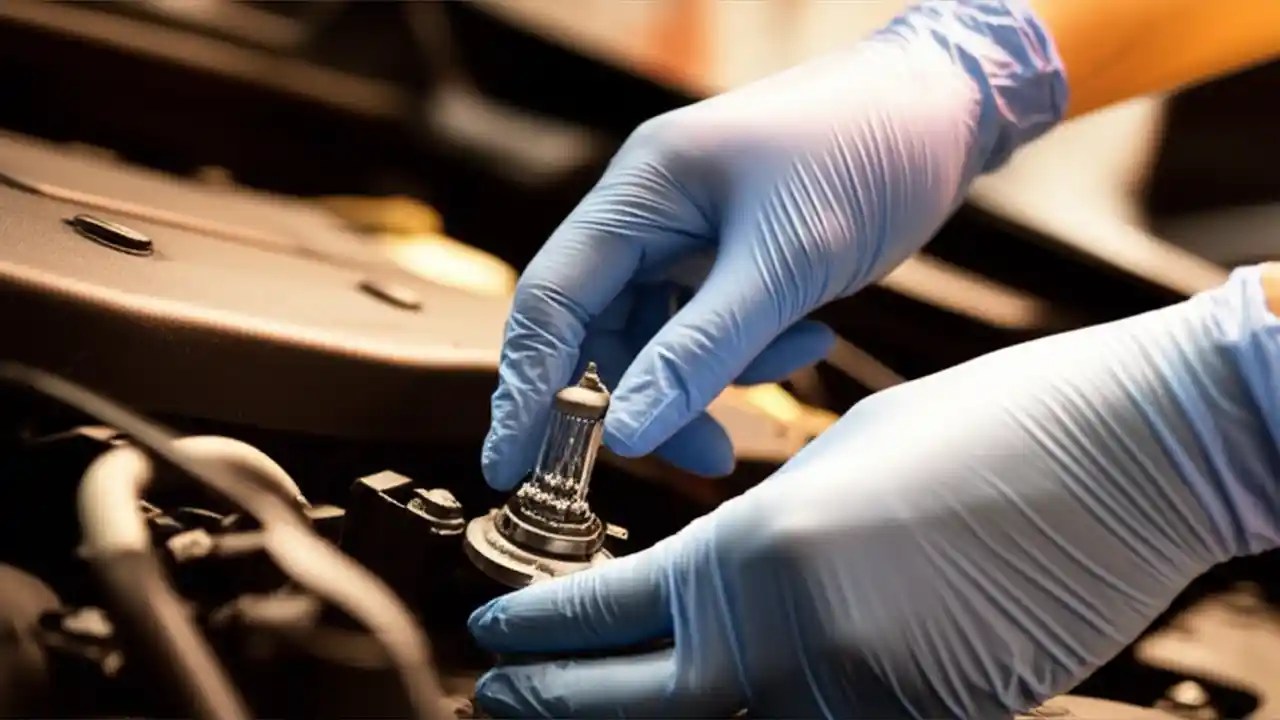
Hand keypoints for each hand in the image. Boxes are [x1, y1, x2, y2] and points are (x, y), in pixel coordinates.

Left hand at [470, 266, 1279, 717]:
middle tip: (500, 693)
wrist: (1122, 454)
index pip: (608, 612)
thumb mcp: (832, 463)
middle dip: (556, 700)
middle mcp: (792, 641)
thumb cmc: (983, 428)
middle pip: (636, 703)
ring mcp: (859, 697)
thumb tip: (710, 576)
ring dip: (670, 713)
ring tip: (623, 691)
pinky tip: (770, 681)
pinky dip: (782, 709)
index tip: (494, 635)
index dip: (539, 629)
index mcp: (756, 552)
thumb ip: (757, 533)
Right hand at [481, 0, 1066, 488]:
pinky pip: (714, 327)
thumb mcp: (783, 263)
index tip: (510, 461)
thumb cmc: (864, 153)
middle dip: (646, 399)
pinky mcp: (733, 256)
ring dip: (714, 379)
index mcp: (640, 192)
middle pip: (607, 330)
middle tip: (697, 457)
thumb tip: (627, 436)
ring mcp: (691, 235)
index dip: (526, 384)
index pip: (552, 299)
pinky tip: (810, 336)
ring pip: (665, 339)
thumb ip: (701, 352)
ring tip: (788, 372)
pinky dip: (754, 352)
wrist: (946, 109)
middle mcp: (651, 213)